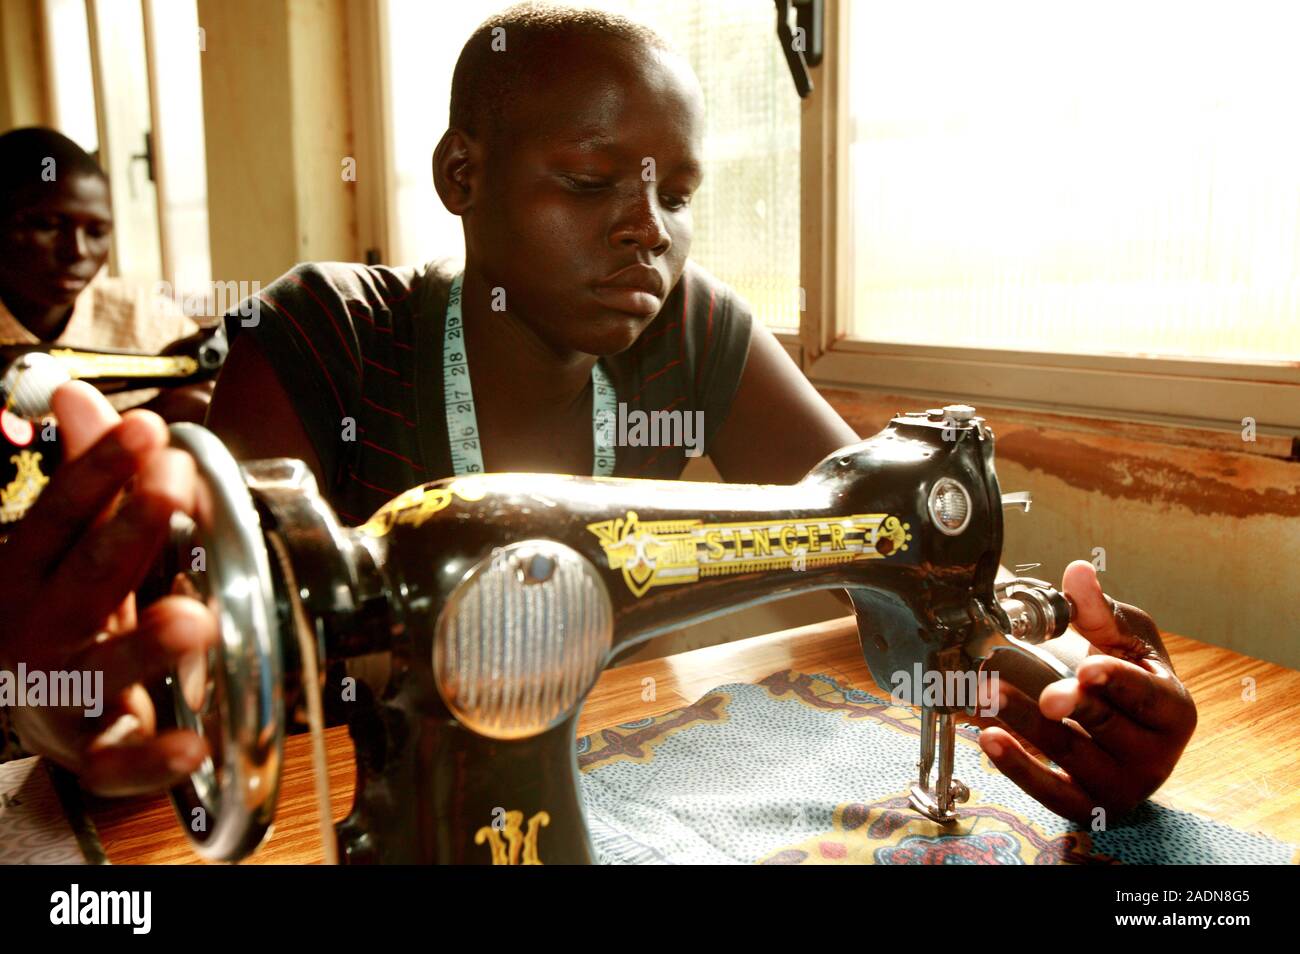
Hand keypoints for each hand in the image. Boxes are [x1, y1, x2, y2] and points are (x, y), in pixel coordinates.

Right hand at [0, 381, 217, 794]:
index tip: (148, 428)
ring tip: (190, 620)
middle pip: (87, 576)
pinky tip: (194, 747)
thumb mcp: (60, 547)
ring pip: (102, 670)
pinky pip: (120, 763)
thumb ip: (84, 479)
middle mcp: (43, 629)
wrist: (10, 709)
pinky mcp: (92, 753)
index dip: (100, 470)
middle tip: (172, 487)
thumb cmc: (52, 615)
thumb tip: (79, 394)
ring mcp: (64, 693)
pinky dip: (154, 761)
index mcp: (28, 574)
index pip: (59, 515)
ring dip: (145, 646)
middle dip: (130, 529)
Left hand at [978, 560, 1196, 823]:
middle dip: (1063, 701)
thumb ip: (1100, 611)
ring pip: (1069, 753)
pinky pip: (1050, 793)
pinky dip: (1018, 767)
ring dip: (1023, 722)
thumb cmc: (1132, 678)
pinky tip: (989, 738)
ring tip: (984, 694)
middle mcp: (1155, 755)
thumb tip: (1078, 572)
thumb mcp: (1125, 640)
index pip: (1145, 695)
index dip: (1115, 681)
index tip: (1086, 668)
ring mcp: (1120, 784)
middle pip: (1103, 724)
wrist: (1123, 728)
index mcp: (1173, 709)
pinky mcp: (1086, 805)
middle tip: (1027, 686)